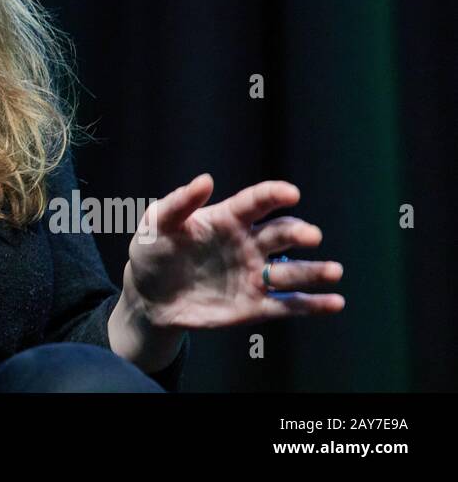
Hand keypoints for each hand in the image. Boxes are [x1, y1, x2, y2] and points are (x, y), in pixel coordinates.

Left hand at [121, 175, 345, 329]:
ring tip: (334, 271)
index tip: (290, 193)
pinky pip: (289, 305)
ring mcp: (254, 275)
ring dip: (315, 270)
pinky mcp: (256, 306)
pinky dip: (313, 304)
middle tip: (310, 236)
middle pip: (280, 234)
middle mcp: (248, 244)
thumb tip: (205, 180)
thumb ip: (179, 203)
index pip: (256, 203)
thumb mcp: (156, 224)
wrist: (149, 298)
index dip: (273, 195)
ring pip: (291, 271)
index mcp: (227, 219)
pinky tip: (335, 303)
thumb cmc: (152, 252)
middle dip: (298, 233)